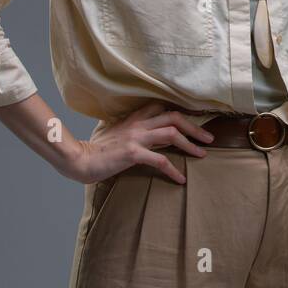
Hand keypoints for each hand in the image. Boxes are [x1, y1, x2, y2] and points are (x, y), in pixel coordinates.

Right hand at [65, 101, 215, 184]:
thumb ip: (131, 130)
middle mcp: (138, 123)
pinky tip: (181, 179)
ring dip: (191, 144)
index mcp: (134, 117)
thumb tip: (145, 136)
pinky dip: (174, 170)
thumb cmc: (95, 150)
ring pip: (172, 133)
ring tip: (202, 155)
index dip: (183, 113)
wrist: (79, 159)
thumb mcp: (115, 133)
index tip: (197, 121)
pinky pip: (160, 160)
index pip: (164, 107)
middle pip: (175, 117)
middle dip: (195, 127)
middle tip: (209, 138)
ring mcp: (136, 136)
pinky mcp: (133, 152)